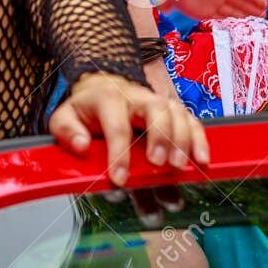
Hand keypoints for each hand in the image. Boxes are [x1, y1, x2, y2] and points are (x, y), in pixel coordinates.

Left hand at [50, 72, 208, 186]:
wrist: (104, 87)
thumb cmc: (87, 109)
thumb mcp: (65, 116)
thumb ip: (66, 130)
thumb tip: (81, 146)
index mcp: (108, 99)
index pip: (116, 126)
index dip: (119, 154)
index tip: (118, 180)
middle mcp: (138, 98)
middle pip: (156, 111)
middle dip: (160, 138)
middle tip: (158, 164)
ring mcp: (158, 103)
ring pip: (178, 115)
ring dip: (182, 141)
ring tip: (179, 167)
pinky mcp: (174, 112)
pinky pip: (192, 122)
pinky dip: (200, 140)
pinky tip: (202, 161)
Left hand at [170, 0, 265, 17]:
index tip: (266, 4)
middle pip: (240, 3)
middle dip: (252, 10)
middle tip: (265, 18)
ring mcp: (213, 4)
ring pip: (233, 12)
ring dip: (244, 18)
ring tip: (256, 24)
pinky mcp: (205, 14)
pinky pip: (222, 20)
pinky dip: (231, 23)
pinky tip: (241, 28)